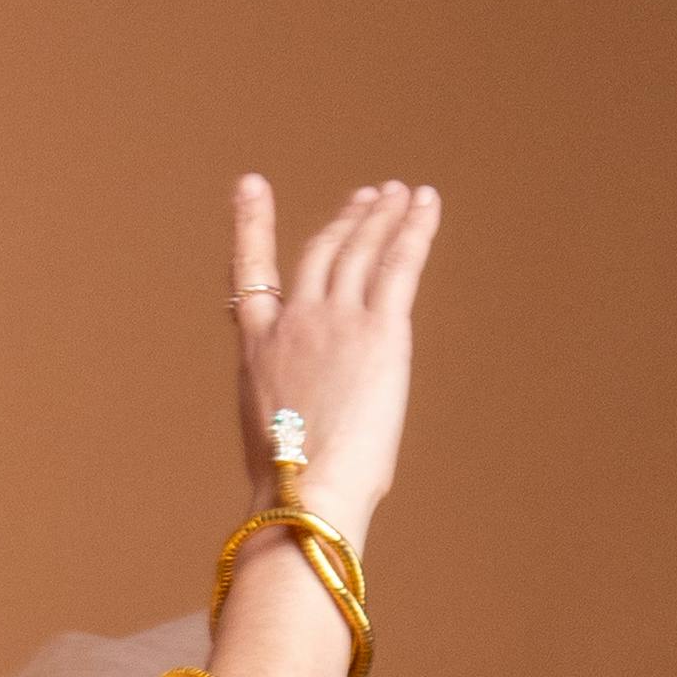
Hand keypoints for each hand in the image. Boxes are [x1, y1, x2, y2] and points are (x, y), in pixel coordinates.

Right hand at [226, 170, 440, 548]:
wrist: (304, 492)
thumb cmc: (291, 486)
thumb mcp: (271, 432)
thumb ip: (287, 402)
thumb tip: (308, 421)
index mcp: (258, 347)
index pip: (251, 271)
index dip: (251, 224)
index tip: (252, 185)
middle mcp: (293, 321)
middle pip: (321, 252)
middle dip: (345, 219)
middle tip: (367, 197)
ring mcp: (334, 320)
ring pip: (362, 249)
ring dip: (382, 215)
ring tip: (399, 193)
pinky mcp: (380, 330)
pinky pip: (399, 263)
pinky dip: (414, 228)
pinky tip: (426, 203)